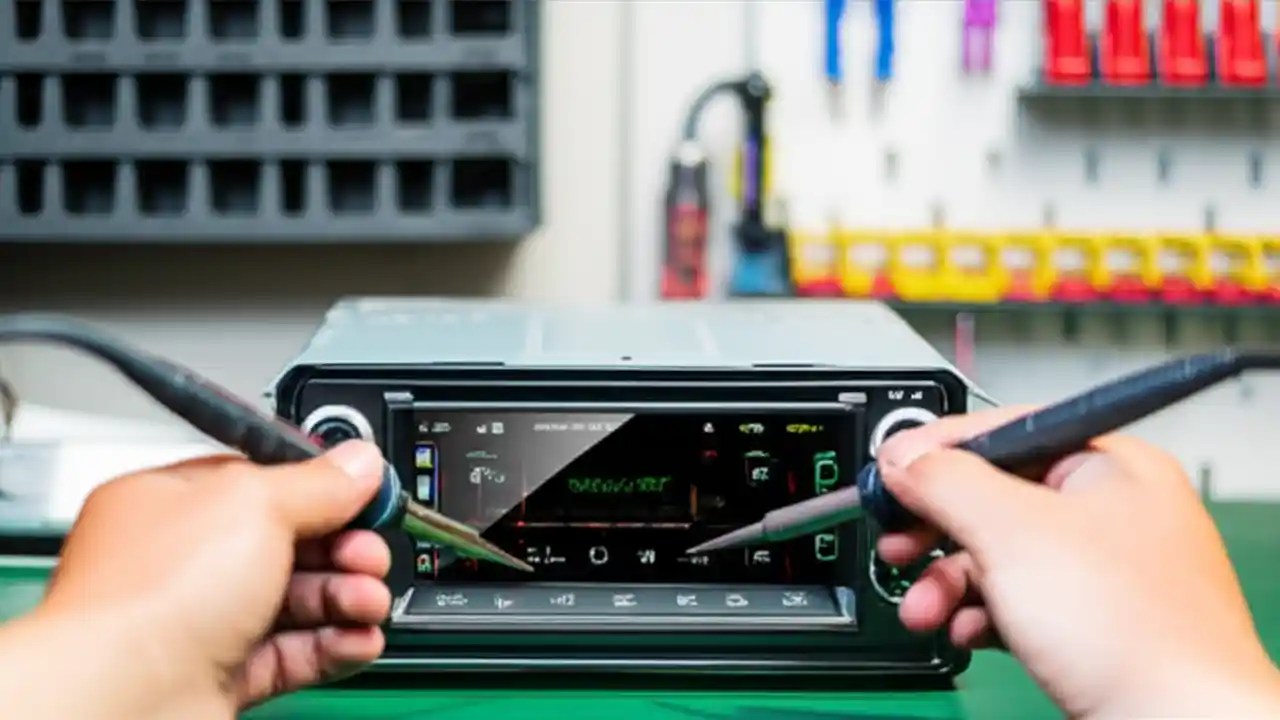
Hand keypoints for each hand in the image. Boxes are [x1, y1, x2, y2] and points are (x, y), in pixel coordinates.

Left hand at [18, 441, 391, 718]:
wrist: (124, 698)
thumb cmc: (150, 596)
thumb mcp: (255, 506)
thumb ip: (318, 483)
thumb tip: (359, 462)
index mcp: (173, 503)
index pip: (262, 483)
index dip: (320, 489)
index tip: (366, 496)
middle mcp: (182, 562)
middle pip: (288, 545)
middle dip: (343, 549)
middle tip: (370, 554)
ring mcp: (201, 622)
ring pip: (295, 602)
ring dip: (345, 597)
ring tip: (368, 601)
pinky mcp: (222, 675)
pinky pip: (293, 654)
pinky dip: (333, 644)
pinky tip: (358, 638)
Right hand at [877, 407, 1279, 718]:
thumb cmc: (1132, 629)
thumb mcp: (1013, 531)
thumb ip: (946, 481)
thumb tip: (903, 459)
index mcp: (1108, 466)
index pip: (1003, 432)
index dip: (938, 450)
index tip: (889, 472)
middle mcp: (1109, 511)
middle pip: (992, 498)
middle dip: (934, 529)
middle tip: (897, 541)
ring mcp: (1101, 572)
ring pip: (998, 557)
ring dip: (947, 582)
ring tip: (925, 608)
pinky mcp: (1090, 624)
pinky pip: (1015, 602)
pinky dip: (980, 615)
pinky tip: (967, 631)